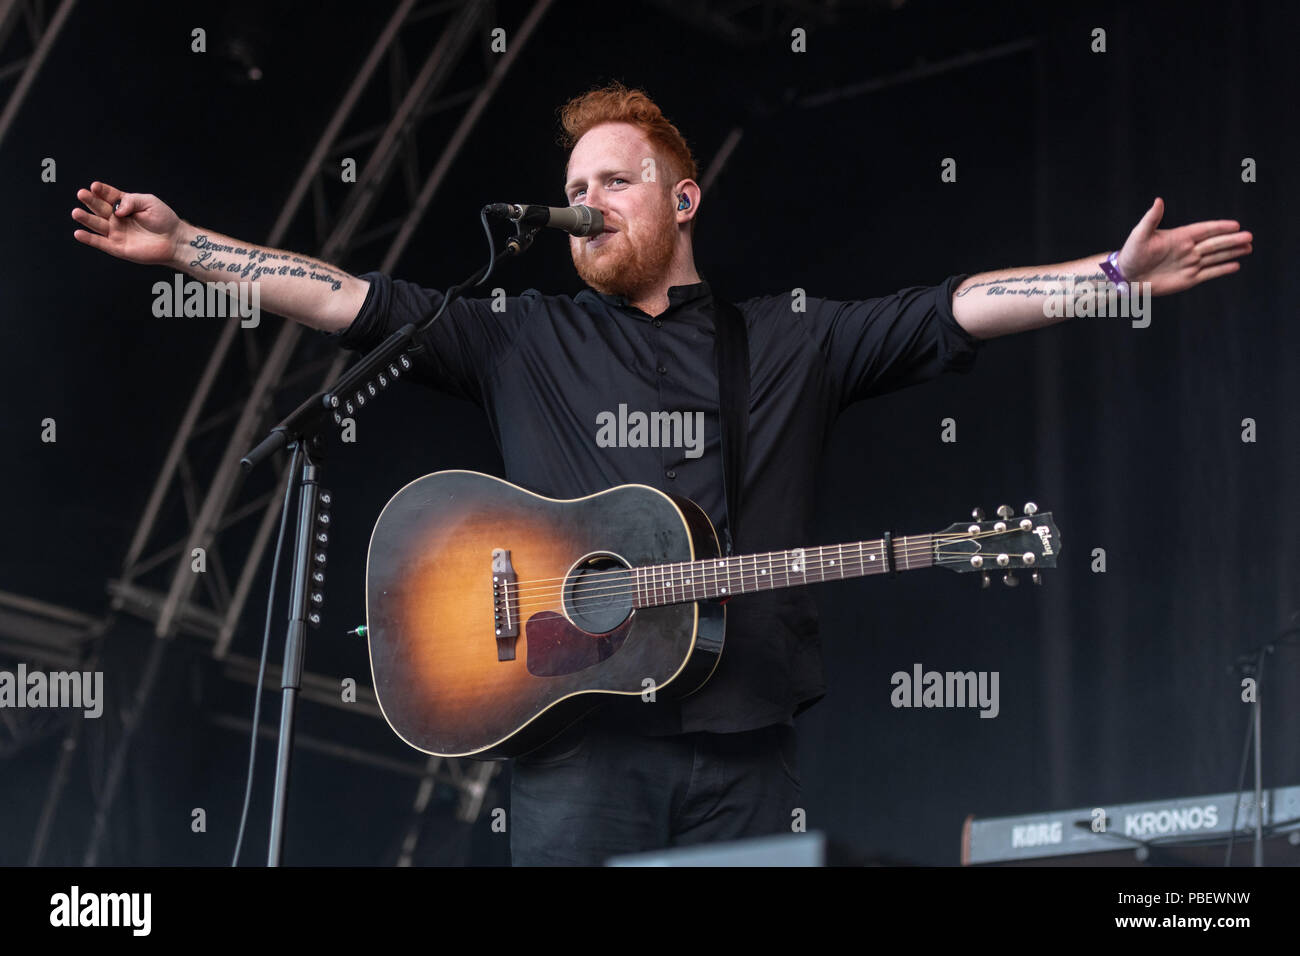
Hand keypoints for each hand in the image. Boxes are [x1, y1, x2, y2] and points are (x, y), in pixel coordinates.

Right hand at [72, 181, 182, 265]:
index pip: (108, 195)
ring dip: (85, 219)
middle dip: (90, 201)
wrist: (175, 240)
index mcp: (124, 204)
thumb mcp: (149, 202)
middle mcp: (116, 218)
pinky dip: (89, 239)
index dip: (101, 191)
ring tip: (76, 213)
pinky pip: (101, 243)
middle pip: (99, 208)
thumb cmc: (164, 219)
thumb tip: (117, 210)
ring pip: (97, 225)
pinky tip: (78, 233)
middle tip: (81, 194)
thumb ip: (132, 201)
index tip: (94, 186)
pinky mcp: (118, 247)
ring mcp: (116, 232)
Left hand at [1115, 198, 1251, 295]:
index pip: (1204, 230)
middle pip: (1215, 244)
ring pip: (1215, 257)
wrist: (1126, 278)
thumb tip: (1158, 200)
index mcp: (1180, 237)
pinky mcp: (1188, 279)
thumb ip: (1152, 218)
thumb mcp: (1140, 234)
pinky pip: (1209, 273)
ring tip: (1248, 247)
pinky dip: (1222, 270)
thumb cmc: (1131, 254)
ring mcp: (1189, 264)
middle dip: (1232, 240)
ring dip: (1232, 252)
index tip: (1235, 225)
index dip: (1219, 227)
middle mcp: (1188, 249)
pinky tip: (1235, 265)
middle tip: (1249, 237)